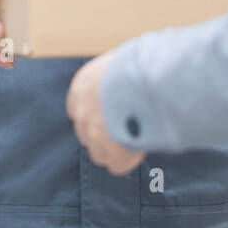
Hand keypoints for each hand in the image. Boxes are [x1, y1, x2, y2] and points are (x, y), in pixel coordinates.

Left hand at [66, 51, 145, 174]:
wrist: (149, 77)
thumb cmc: (140, 63)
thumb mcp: (118, 61)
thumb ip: (113, 76)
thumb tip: (124, 78)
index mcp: (81, 86)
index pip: (78, 109)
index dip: (97, 114)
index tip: (113, 114)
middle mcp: (81, 111)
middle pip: (86, 134)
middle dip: (105, 134)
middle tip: (127, 128)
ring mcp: (93, 133)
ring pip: (99, 154)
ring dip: (115, 150)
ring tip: (135, 140)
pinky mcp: (110, 151)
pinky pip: (117, 166)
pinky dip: (129, 160)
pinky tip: (141, 149)